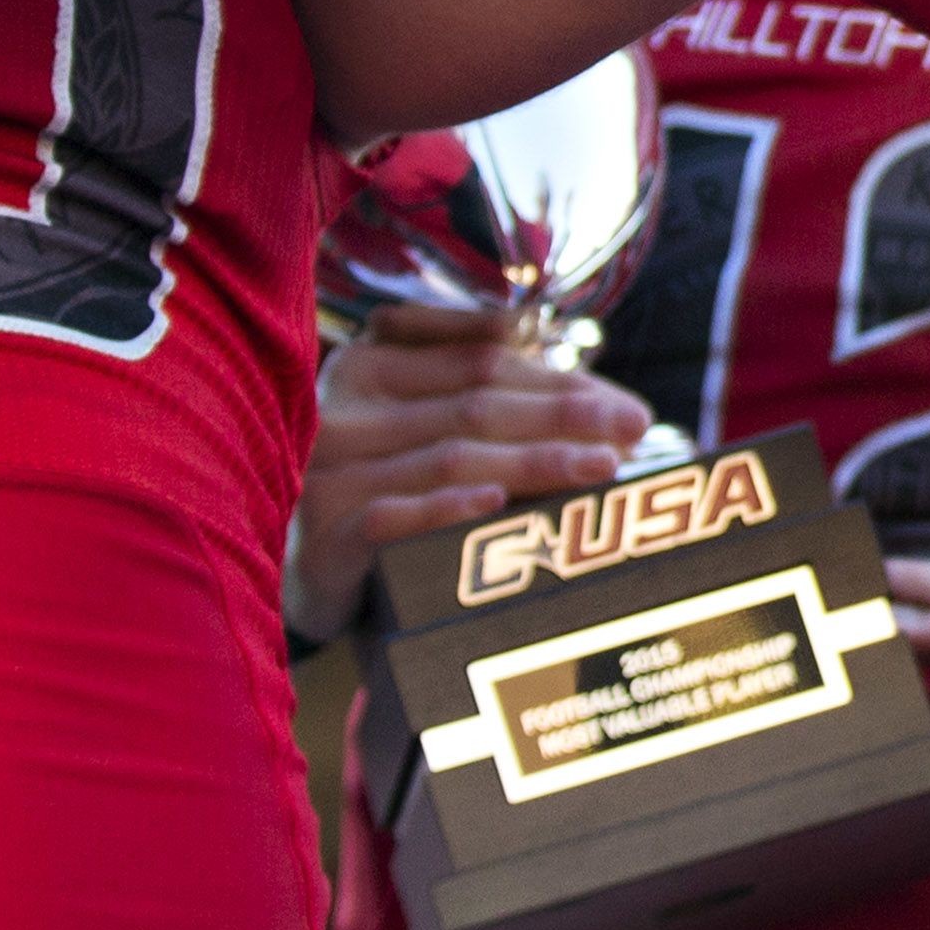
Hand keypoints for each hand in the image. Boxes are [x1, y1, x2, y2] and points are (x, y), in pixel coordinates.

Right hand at [288, 301, 648, 634]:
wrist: (294, 567)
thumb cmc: (372, 487)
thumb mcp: (413, 423)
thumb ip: (477, 390)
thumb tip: (587, 388)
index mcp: (370, 363)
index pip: (481, 361)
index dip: (559, 378)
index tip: (623, 402)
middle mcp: (344, 409)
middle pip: (475, 403)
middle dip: (563, 413)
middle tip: (634, 426)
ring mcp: (329, 473)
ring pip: (450, 456)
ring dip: (534, 459)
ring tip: (601, 466)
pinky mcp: (323, 536)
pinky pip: (393, 517)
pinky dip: (447, 509)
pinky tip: (499, 505)